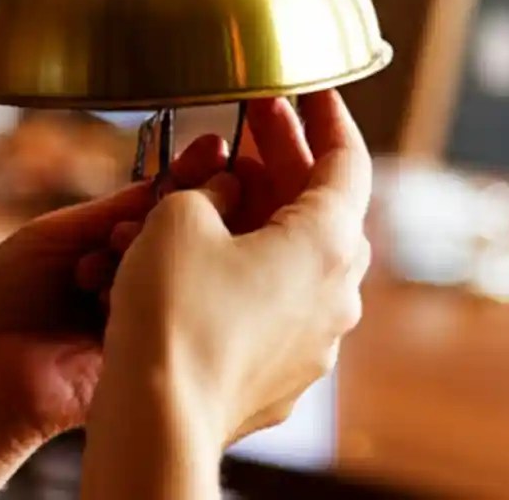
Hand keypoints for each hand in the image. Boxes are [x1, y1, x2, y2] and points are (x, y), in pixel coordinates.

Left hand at [0, 134, 229, 459]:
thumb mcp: (54, 234)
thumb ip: (116, 208)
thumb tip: (174, 179)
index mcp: (107, 245)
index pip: (163, 204)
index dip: (192, 177)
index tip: (216, 151)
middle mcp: (133, 278)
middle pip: (179, 234)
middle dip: (170, 218)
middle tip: (143, 223)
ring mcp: (145, 315)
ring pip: (175, 269)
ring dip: (138, 259)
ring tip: (86, 274)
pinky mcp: (151, 354)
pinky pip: (168, 312)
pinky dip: (135, 298)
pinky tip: (99, 304)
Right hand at [97, 91, 372, 446]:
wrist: (160, 418)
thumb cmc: (173, 315)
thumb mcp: (180, 217)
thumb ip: (210, 187)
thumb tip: (223, 191)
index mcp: (329, 242)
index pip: (347, 160)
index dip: (328, 117)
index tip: (313, 91)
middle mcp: (339, 293)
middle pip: (324, 208)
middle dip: (288, 160)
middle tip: (255, 121)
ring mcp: (318, 339)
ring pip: (302, 258)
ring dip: (270, 216)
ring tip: (224, 186)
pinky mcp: (289, 372)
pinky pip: (282, 303)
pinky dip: (258, 268)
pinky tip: (215, 255)